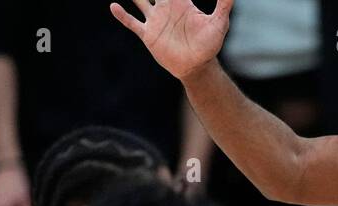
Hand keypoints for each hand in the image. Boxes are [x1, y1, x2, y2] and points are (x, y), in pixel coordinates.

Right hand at [110, 0, 232, 80]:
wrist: (197, 67)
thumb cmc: (210, 44)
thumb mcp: (219, 23)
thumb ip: (224, 5)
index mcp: (180, 2)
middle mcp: (165, 8)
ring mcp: (155, 21)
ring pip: (139, 1)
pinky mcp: (148, 35)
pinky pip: (132, 23)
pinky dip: (123, 16)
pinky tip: (114, 6)